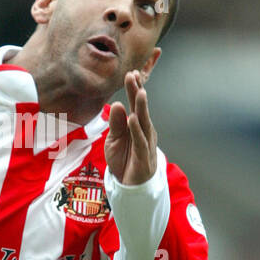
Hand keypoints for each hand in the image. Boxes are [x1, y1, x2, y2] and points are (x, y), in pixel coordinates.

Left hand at [105, 71, 156, 185]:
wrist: (129, 186)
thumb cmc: (123, 160)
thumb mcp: (114, 140)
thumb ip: (115, 124)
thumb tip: (116, 104)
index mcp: (137, 125)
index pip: (135, 104)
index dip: (133, 89)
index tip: (131, 73)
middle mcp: (145, 131)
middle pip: (141, 109)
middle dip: (137, 91)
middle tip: (133, 74)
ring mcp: (146, 143)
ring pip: (144, 122)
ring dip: (141, 106)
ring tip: (139, 91)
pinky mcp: (143, 156)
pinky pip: (140, 141)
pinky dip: (136, 129)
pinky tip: (133, 118)